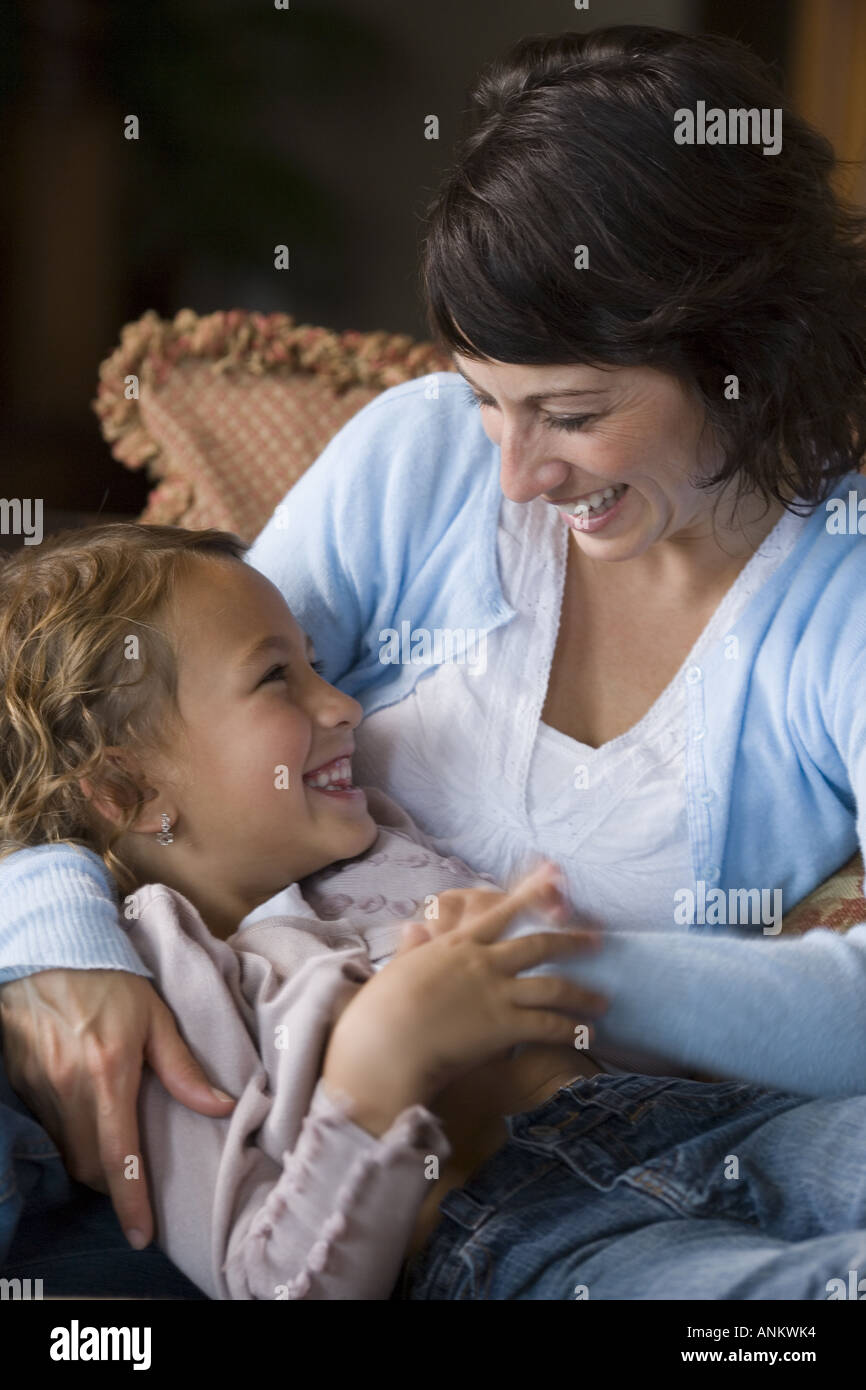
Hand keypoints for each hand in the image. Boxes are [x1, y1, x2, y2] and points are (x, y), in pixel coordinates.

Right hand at [0, 969, 235, 1248]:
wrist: (50, 954)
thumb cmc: (110, 983)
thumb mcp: (155, 1018)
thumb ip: (183, 1069)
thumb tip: (221, 1107)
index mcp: (109, 1072)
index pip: (119, 1154)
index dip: (131, 1201)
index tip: (142, 1235)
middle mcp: (69, 1087)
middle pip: (89, 1164)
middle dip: (112, 1180)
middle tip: (134, 1171)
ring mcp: (40, 1088)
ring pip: (66, 1151)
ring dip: (90, 1158)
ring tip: (113, 1140)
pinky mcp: (21, 1084)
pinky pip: (48, 1129)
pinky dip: (68, 1135)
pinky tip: (85, 1114)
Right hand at [322, 862, 607, 1132]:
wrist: (384, 1044)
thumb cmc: (380, 1011)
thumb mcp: (396, 970)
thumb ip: (412, 949)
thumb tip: (413, 926)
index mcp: (456, 945)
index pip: (500, 912)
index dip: (532, 893)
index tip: (554, 876)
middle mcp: (482, 962)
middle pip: (538, 945)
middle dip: (572, 941)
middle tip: (597, 940)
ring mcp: (496, 992)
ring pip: (552, 985)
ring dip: (582, 993)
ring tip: (602, 1002)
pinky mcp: (503, 1026)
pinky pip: (547, 1024)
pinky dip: (571, 1029)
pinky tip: (587, 1035)